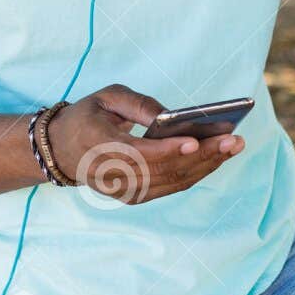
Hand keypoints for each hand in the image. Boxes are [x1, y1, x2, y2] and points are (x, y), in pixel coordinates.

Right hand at [46, 84, 243, 203]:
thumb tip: (171, 116)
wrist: (62, 150)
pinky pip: (170, 187)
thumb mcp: (107, 97)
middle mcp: (110, 175)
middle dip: (201, 156)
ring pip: (171, 182)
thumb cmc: (88, 116)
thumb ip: (138, 104)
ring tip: (232, 147)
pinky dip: (195, 173)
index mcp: (98, 146)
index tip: (196, 140)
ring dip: (206, 166)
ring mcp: (122, 191)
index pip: (137, 154)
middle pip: (162, 170)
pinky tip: (216, 157)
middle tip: (233, 140)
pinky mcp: (134, 197)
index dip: (168, 150)